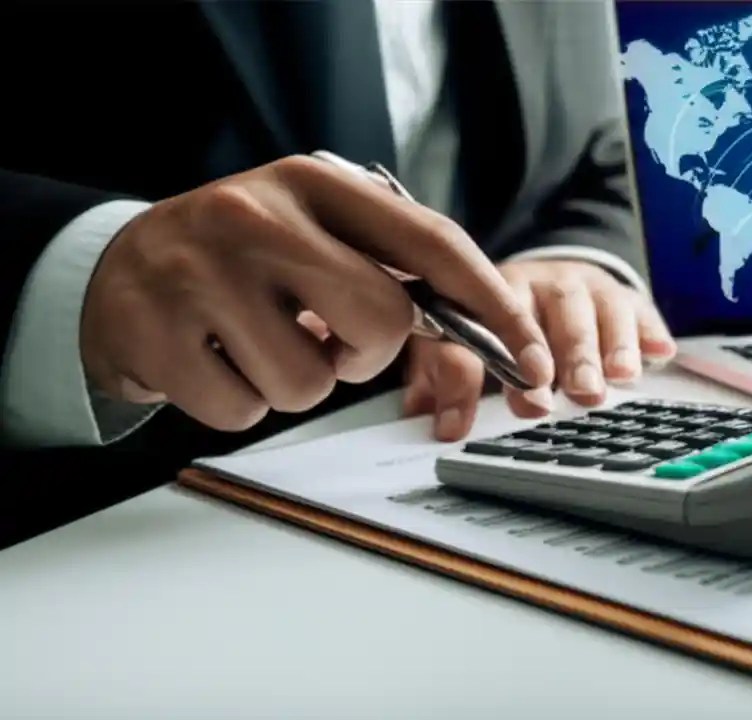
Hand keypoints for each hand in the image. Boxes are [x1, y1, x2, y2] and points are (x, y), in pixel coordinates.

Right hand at [80, 154, 554, 431]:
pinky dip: (240, 404)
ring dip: (297, 382)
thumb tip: (493, 322)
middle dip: (366, 353)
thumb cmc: (240, 258)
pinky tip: (212, 361)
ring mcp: (199, 272)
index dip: (492, 304)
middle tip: (326, 339)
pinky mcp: (154, 331)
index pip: (430, 242)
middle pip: (380, 322)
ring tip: (255, 343)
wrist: (116, 269)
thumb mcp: (312, 230)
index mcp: (312, 183)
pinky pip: (245, 412)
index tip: (531, 355)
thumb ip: (390, 263)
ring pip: (311, 382)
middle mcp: (257, 215)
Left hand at [403, 258, 676, 439]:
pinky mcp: (626, 297)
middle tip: (579, 391)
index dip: (511, 357)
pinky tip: (659, 354)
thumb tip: (428, 417)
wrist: (552, 280)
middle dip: (571, 353)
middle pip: (559, 314)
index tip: (524, 392)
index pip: (495, 323)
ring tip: (621, 378)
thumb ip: (444, 373)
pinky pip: (641, 311)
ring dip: (613, 344)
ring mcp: (589, 288)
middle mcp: (545, 284)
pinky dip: (649, 332)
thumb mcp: (464, 336)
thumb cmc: (503, 321)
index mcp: (496, 291)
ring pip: (602, 310)